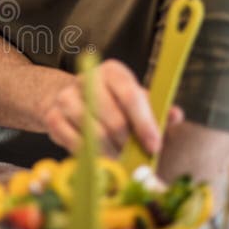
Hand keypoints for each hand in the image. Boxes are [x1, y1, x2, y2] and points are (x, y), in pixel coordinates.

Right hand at [42, 59, 183, 156]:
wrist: (64, 97)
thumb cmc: (108, 100)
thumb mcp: (133, 99)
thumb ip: (155, 108)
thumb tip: (176, 116)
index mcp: (112, 72)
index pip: (131, 96)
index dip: (145, 124)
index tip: (154, 146)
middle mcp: (86, 80)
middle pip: (114, 120)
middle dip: (128, 144)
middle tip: (134, 156)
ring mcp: (66, 98)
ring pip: (95, 135)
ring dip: (110, 152)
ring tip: (117, 157)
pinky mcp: (53, 118)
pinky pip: (76, 145)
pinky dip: (90, 155)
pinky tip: (98, 155)